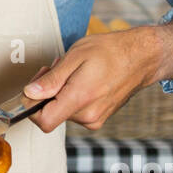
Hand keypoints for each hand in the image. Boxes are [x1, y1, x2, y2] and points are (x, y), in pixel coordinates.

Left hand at [20, 27, 163, 131]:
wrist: (142, 57)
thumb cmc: (111, 51)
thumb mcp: (75, 56)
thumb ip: (51, 79)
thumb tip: (30, 93)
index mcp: (80, 99)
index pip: (44, 121)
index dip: (31, 106)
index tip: (33, 88)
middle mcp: (88, 115)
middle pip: (50, 113)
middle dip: (46, 92)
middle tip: (55, 68)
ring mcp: (95, 119)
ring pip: (62, 111)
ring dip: (59, 92)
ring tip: (73, 70)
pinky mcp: (99, 117)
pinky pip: (75, 111)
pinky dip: (71, 96)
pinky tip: (81, 79)